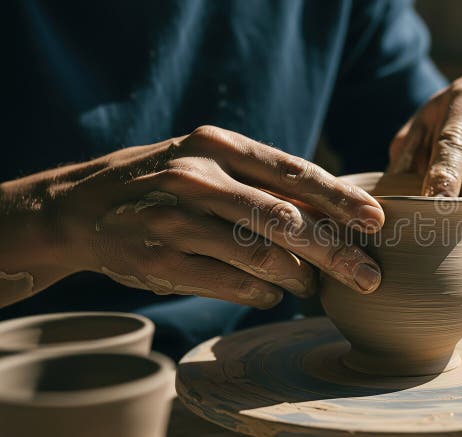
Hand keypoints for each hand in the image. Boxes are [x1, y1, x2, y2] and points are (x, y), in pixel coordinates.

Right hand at [0, 126, 383, 311]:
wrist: (85, 205)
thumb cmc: (167, 181)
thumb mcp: (211, 162)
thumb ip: (264, 182)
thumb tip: (333, 213)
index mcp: (220, 145)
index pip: (294, 173)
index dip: (340, 199)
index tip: (376, 221)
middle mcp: (199, 178)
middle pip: (285, 220)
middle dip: (336, 253)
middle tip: (369, 277)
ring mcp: (177, 220)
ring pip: (261, 256)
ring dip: (300, 278)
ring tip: (315, 286)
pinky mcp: (162, 259)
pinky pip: (232, 284)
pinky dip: (263, 293)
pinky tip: (273, 293)